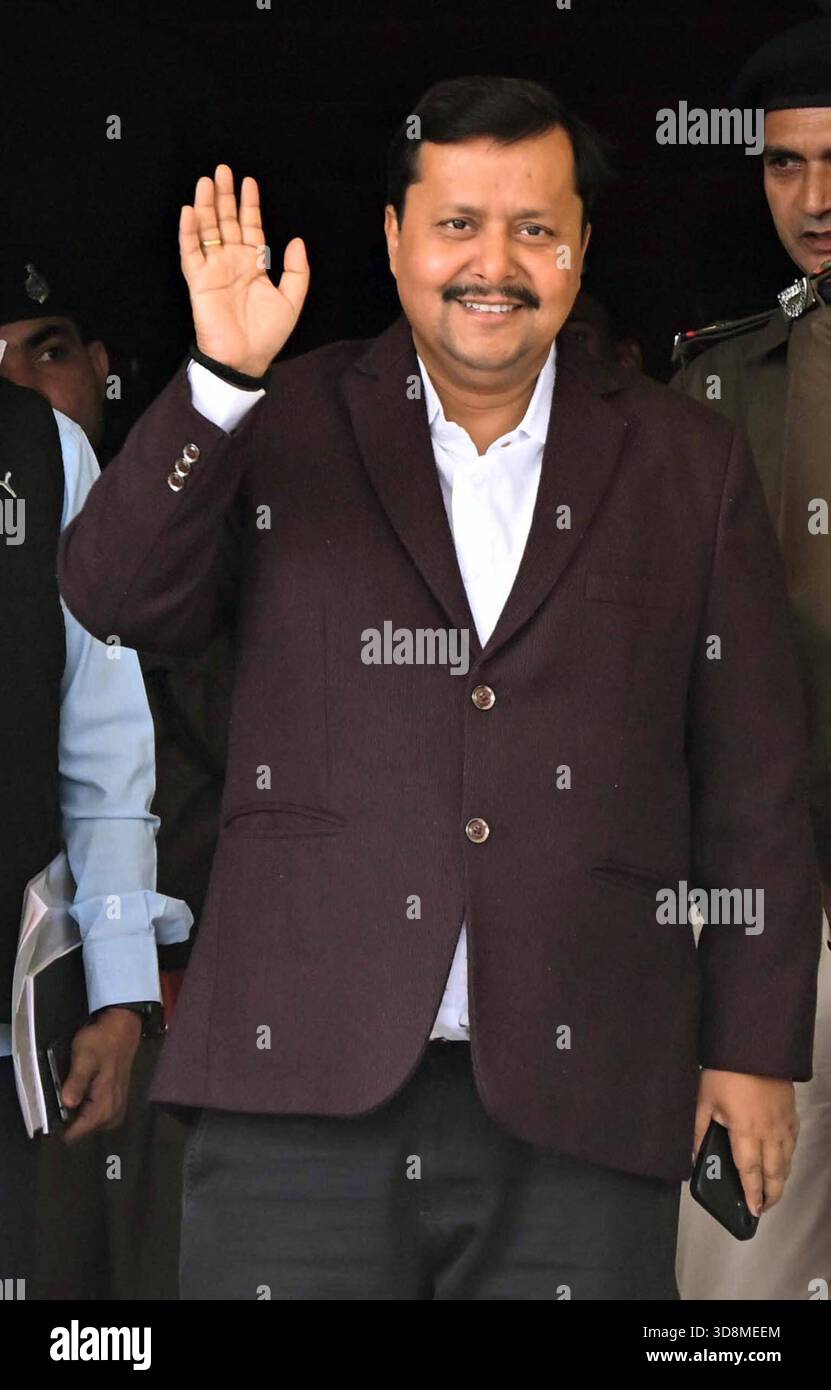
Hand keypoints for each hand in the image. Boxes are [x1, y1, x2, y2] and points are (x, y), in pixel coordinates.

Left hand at [60, 1007, 142, 1144]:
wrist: (123, 1027)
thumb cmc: (101, 1041)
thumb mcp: (84, 1058)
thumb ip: (76, 1082)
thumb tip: (67, 1104)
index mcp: (105, 1104)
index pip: (78, 1132)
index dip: (60, 1129)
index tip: (48, 1119)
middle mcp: (113, 1111)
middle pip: (84, 1130)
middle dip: (69, 1121)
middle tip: (57, 1102)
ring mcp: (118, 1107)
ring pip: (92, 1124)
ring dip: (79, 1116)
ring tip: (68, 1099)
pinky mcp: (118, 1100)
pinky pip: (100, 1117)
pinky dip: (89, 1111)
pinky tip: (82, 1097)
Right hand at [179, 163, 309, 374]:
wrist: (245, 359)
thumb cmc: (267, 335)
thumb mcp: (291, 301)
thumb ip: (296, 272)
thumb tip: (297, 240)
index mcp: (253, 264)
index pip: (250, 227)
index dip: (249, 204)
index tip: (249, 181)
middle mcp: (231, 262)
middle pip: (227, 221)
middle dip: (224, 196)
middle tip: (222, 170)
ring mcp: (213, 269)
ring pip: (208, 230)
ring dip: (206, 206)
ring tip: (206, 182)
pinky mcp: (198, 280)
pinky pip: (191, 252)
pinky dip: (189, 232)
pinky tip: (189, 211)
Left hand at [693, 1069, 798, 1216]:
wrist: (753, 1045)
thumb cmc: (727, 1070)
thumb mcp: (703, 1100)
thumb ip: (697, 1130)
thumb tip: (693, 1154)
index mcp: (746, 1131)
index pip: (750, 1172)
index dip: (752, 1194)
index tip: (753, 1210)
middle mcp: (769, 1131)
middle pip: (774, 1173)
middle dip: (771, 1194)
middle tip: (764, 1207)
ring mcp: (783, 1122)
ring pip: (787, 1160)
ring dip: (780, 1178)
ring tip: (772, 1190)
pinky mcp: (790, 1112)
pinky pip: (793, 1142)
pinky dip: (788, 1157)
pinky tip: (782, 1159)